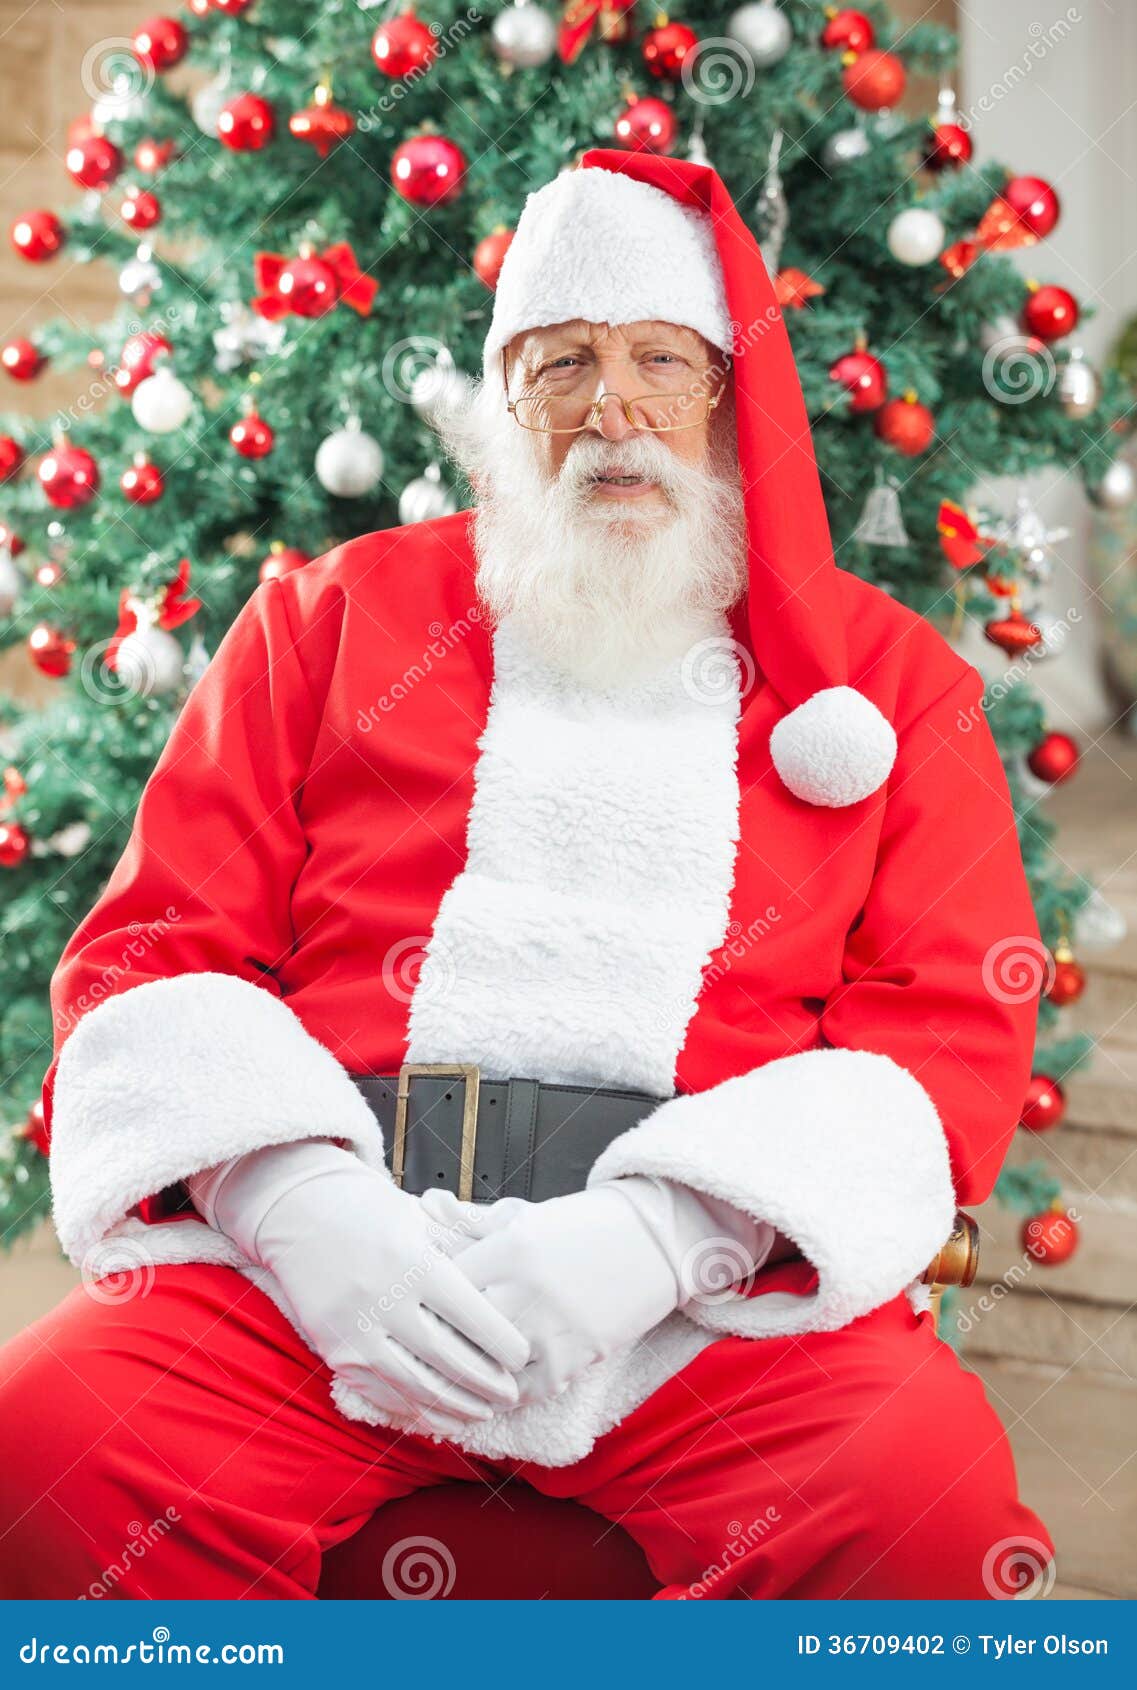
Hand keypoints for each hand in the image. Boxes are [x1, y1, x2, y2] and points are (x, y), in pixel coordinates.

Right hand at [186, 1141, 529, 1439]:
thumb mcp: (420, 1220)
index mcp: (413, 1264)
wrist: (301, 1212)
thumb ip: (458, 1255)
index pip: (471, 1316)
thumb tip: (506, 1293)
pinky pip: (384, 1393)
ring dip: (457, 1406)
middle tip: (513, 1394)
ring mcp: (356, 1331)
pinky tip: (444, 1417)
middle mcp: (384, 1301)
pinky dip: (418, 1411)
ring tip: (485, 1411)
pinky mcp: (336, 1352)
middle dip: (487, 1384)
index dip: (502, 1343)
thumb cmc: (370, 1211)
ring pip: (418, 1386)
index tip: (523, 1356)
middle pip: (449, 1359)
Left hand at [421, 1182, 682, 1406]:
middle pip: (460, 1332)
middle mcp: (525, 1288)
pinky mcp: (576, 1356)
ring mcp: (551, 1326)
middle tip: (428, 1348)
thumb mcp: (524, 1216)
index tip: (420, 1309)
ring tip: (459, 1370)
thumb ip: (470, 1219)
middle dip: (444, 1341)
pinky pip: (525, 1389)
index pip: (445, 1287)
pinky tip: (500, 1383)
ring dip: (473, 1371)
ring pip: (489, 1367)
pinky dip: (509, 1390)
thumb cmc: (581, 1226)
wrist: (652, 1241)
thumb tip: (425, 1203)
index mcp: (508, 1247)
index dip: (429, 1301)